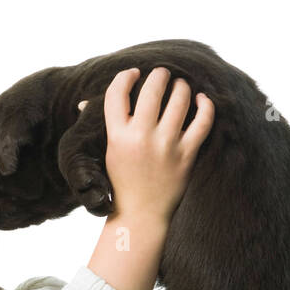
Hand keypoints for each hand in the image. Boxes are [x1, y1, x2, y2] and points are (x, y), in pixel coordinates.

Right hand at [80, 67, 213, 222]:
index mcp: (117, 136)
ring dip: (181, 86)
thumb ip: (102, 125)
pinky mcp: (187, 155)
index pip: (117, 93)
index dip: (125, 77)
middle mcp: (141, 138)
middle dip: (159, 75)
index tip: (133, 74)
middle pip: (152, 89)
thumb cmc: (122, 182)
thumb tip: (83, 102)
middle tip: (162, 74)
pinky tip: (202, 100)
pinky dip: (206, 105)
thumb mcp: (107, 153)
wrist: (141, 215)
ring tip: (180, 87)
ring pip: (180, 99)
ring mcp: (166, 146)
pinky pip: (203, 120)